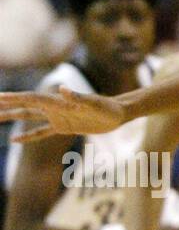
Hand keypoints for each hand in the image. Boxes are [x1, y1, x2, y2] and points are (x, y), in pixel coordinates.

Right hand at [0, 86, 127, 141]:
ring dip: (13, 117)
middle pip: (25, 106)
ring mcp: (57, 117)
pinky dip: (28, 136)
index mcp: (57, 101)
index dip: (14, 98)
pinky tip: (15, 140)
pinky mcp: (64, 127)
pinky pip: (41, 132)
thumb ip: (77, 97)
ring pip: (29, 117)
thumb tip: (62, 89)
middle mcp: (54, 107)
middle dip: (8, 105)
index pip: (31, 99)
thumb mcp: (94, 104)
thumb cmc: (107, 107)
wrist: (118, 113)